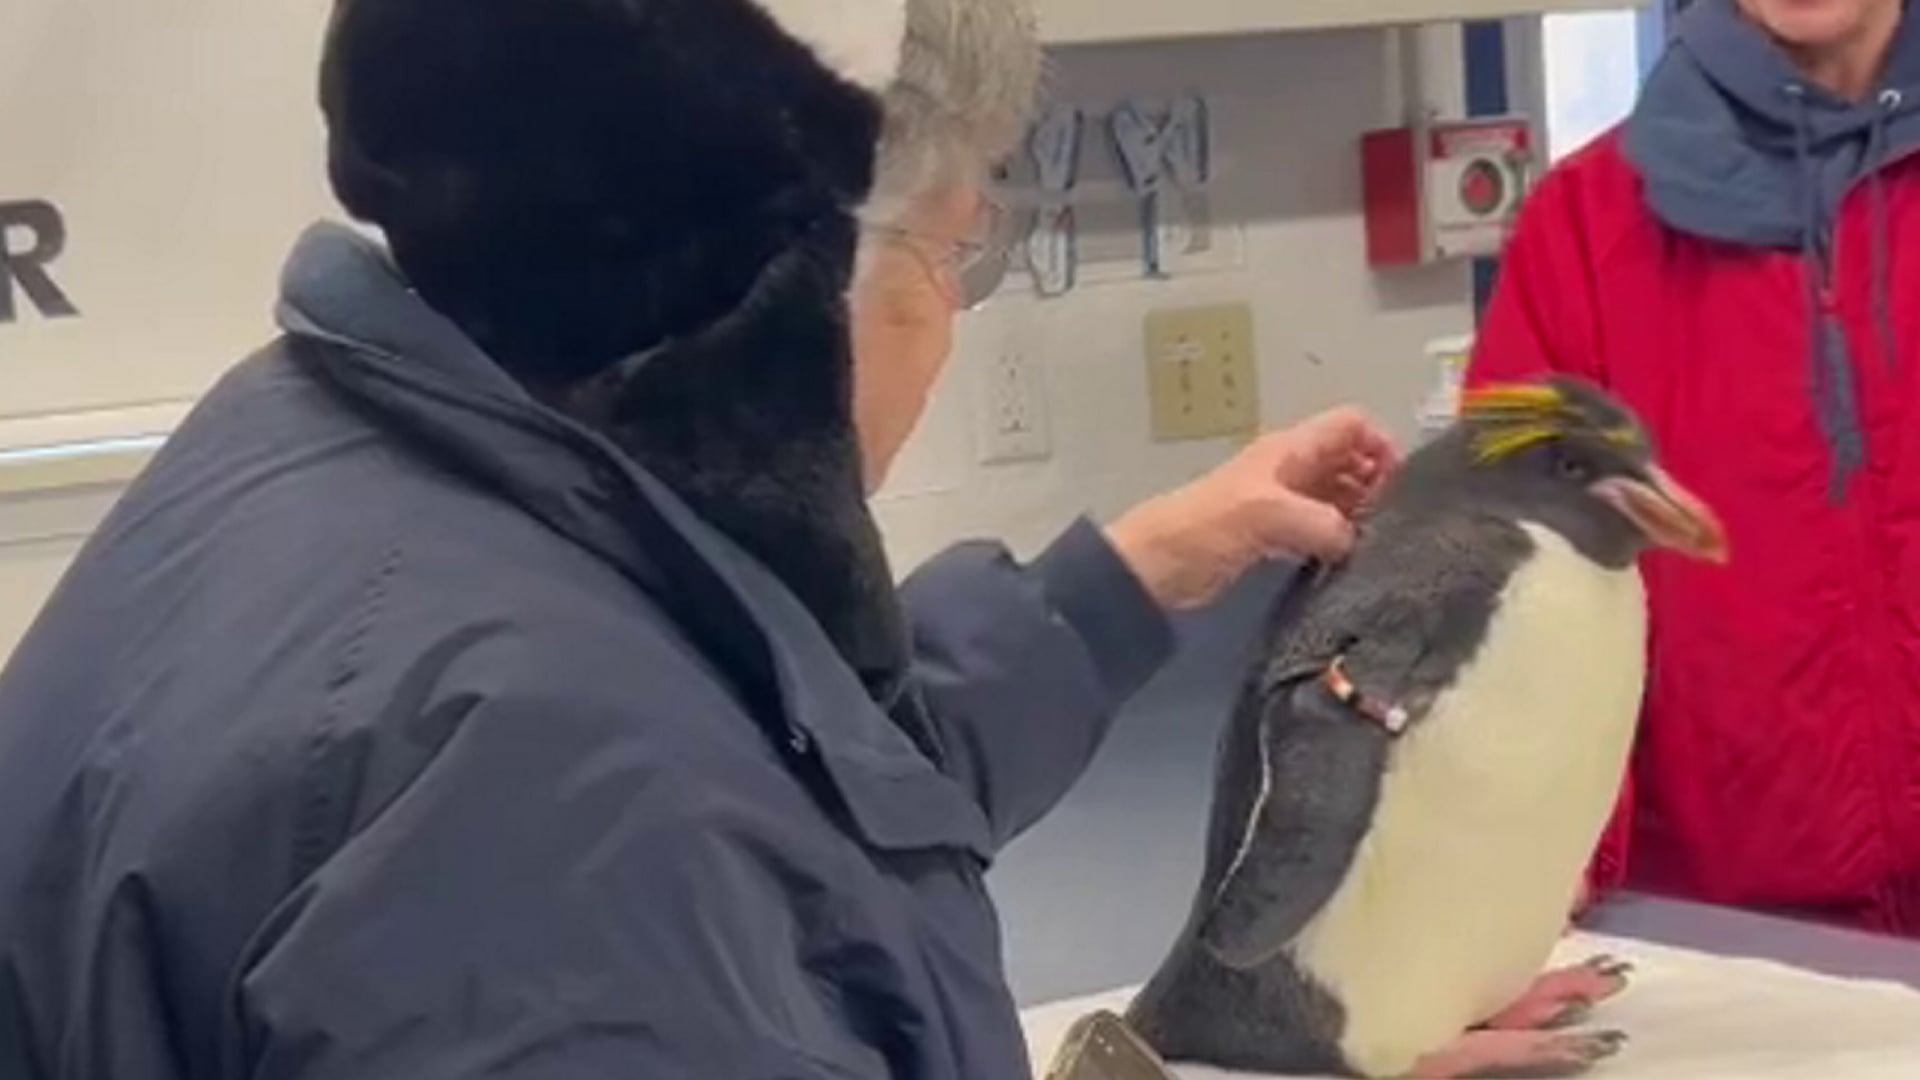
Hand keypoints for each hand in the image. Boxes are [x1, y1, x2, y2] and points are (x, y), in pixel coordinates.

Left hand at [1105, 407, 1397, 610]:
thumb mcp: (1269, 515)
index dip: (1380, 443)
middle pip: (1349, 458)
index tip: (1399, 483)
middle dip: (1377, 481)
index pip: (1350, 424)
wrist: (1156, 563)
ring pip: (1336, 493)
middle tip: (1392, 519)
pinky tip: (1349, 558)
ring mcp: (1282, 501)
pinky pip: (1318, 525)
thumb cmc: (1207, 526)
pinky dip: (1337, 536)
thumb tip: (1357, 542)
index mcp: (1290, 448)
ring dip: (1359, 511)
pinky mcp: (1272, 534)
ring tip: (1378, 542)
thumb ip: (1323, 523)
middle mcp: (1291, 467)